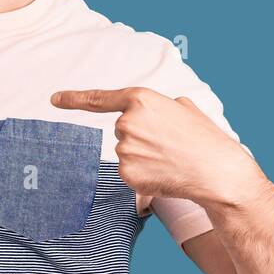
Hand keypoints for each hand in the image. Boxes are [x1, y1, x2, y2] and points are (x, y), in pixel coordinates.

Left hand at [50, 87, 265, 206]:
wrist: (218, 173)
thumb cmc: (206, 140)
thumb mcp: (186, 108)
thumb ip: (162, 106)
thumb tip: (156, 114)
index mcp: (141, 99)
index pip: (100, 99)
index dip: (74, 99)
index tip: (54, 99)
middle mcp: (127, 122)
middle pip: (122, 130)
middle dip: (141, 137)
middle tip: (170, 144)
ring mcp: (125, 149)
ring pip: (126, 152)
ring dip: (144, 157)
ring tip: (171, 159)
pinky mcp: (127, 174)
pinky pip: (129, 172)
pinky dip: (144, 175)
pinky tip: (164, 174)